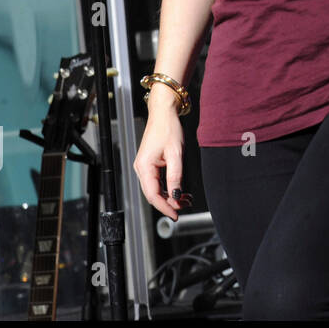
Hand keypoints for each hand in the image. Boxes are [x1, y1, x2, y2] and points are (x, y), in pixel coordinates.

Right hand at [133, 92, 191, 218]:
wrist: (163, 112)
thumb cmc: (168, 128)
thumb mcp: (176, 153)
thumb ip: (176, 175)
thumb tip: (177, 194)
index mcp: (144, 167)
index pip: (153, 195)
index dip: (165, 207)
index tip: (176, 214)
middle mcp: (141, 168)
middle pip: (153, 194)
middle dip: (170, 202)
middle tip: (186, 206)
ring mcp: (145, 167)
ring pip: (156, 189)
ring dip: (170, 196)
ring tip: (187, 199)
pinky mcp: (150, 164)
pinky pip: (157, 181)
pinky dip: (169, 187)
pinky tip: (180, 190)